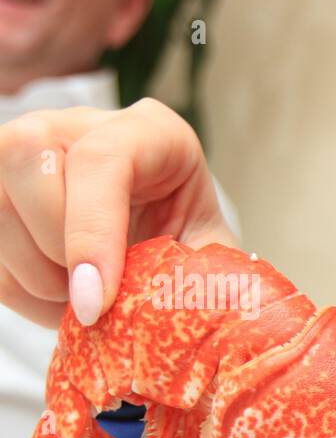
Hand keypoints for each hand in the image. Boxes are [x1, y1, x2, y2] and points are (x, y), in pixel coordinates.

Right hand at [0, 98, 235, 327]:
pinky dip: (20, 288)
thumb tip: (188, 311)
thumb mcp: (213, 259)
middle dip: (56, 247)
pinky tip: (61, 302)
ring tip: (87, 303)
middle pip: (28, 158)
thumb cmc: (194, 252)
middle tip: (97, 299)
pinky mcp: (3, 193)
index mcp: (151, 133)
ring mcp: (31, 154)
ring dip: (36, 274)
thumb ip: (204, 276)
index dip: (92, 232)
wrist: (166, 253)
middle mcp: (79, 126)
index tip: (97, 301)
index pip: (102, 158)